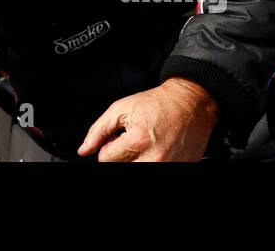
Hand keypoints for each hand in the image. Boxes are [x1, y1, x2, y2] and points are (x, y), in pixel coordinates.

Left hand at [76, 77, 219, 161]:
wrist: (191, 104)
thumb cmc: (159, 104)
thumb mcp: (121, 109)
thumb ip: (98, 131)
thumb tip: (84, 150)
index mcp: (138, 141)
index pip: (105, 159)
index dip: (108, 147)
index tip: (118, 139)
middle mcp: (154, 159)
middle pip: (121, 169)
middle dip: (121, 158)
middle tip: (130, 144)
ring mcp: (168, 167)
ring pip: (137, 171)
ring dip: (135, 161)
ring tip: (142, 147)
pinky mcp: (180, 169)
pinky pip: (156, 171)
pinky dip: (152, 162)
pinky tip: (156, 150)